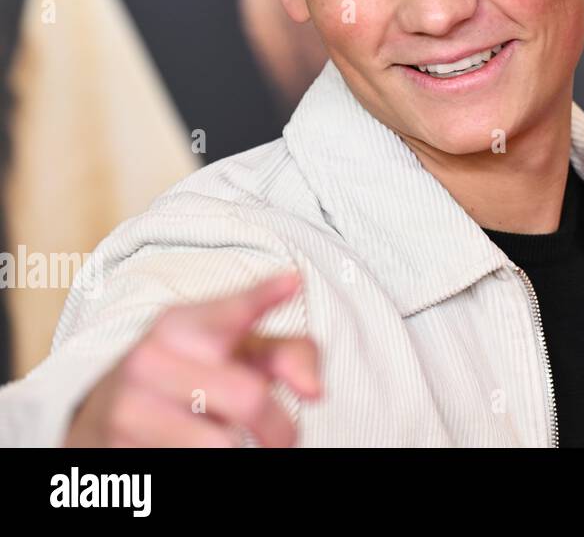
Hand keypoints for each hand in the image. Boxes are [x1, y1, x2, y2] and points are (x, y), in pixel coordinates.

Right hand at [63, 272, 320, 446]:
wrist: (104, 416)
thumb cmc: (194, 375)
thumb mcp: (238, 352)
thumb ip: (289, 355)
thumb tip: (315, 390)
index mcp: (181, 324)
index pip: (231, 310)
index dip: (263, 297)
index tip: (293, 282)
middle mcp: (150, 358)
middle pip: (250, 399)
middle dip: (279, 427)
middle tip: (282, 437)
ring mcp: (129, 406)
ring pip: (224, 444)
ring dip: (242, 449)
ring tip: (233, 440)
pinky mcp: (120, 451)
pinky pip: (196, 465)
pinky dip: (213, 462)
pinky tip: (198, 448)